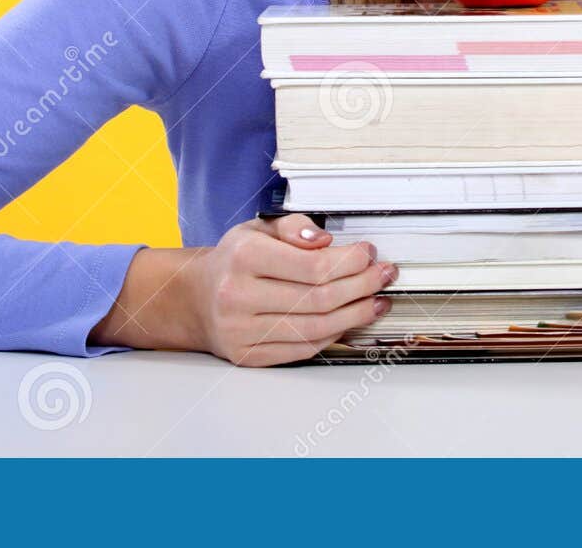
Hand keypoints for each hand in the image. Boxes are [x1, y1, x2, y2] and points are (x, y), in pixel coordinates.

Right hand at [187, 213, 398, 366]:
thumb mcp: (258, 228)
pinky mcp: (248, 356)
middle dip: (362, 286)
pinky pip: (303, 350)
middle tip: (384, 275)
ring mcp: (241, 331)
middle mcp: (238, 296)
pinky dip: (334, 335)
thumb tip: (326, 241)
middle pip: (318, 299)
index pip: (312, 266)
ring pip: (315, 329)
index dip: (350, 262)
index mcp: (244, 257)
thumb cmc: (236, 259)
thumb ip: (294, 226)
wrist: (197, 297)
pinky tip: (351, 320)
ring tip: (376, 300)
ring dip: (356, 314)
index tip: (369, 254)